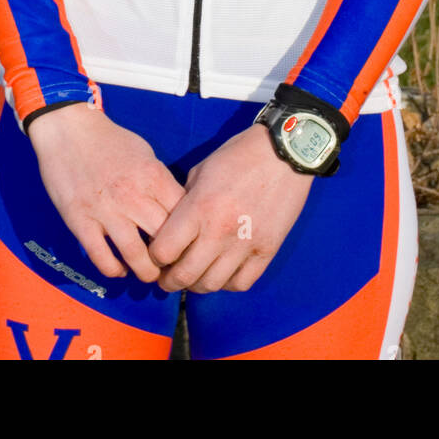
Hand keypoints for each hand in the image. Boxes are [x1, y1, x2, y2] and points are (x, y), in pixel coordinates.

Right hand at [27, 102, 185, 282]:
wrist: (68, 129)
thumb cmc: (110, 140)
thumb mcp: (146, 154)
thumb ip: (161, 181)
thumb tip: (177, 208)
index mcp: (153, 176)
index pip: (184, 215)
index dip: (190, 234)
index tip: (190, 245)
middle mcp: (133, 196)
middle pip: (165, 239)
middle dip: (172, 258)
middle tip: (173, 267)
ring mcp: (106, 211)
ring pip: (136, 256)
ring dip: (146, 272)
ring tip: (149, 275)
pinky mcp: (81, 222)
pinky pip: (102, 257)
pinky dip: (114, 270)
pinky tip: (119, 270)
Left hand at [148, 123, 313, 292]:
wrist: (284, 153)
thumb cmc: (238, 155)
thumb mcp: (201, 170)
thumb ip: (184, 201)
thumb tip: (172, 227)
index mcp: (199, 207)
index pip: (163, 251)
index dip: (154, 258)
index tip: (156, 256)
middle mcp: (220, 230)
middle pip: (185, 276)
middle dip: (170, 282)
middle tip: (168, 279)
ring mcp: (245, 243)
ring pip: (212, 284)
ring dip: (197, 286)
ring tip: (194, 278)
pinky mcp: (267, 250)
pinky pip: (242, 282)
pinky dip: (227, 284)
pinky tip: (222, 273)